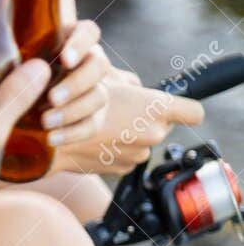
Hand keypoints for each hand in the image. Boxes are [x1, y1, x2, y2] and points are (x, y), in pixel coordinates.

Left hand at [40, 19, 110, 154]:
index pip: (87, 32)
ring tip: (45, 122)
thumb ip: (13, 79)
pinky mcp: (88, 118)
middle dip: (77, 82)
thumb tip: (35, 70)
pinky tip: (51, 138)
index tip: (65, 60)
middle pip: (98, 65)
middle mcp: (80, 64)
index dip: (81, 43)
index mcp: (63, 43)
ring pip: (99, 96)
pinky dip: (73, 132)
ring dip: (73, 110)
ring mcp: (88, 91)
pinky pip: (92, 124)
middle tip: (53, 98)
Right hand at [55, 64, 203, 174]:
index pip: (194, 112)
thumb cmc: (76, 101)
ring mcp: (139, 154)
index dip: (186, 110)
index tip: (177, 108)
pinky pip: (127, 156)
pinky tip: (97, 140)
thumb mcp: (104, 77)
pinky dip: (115, 149)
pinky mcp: (124, 169)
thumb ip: (131, 84)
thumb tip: (138, 88)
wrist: (51, 136)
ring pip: (143, 142)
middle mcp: (153, 134)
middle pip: (162, 126)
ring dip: (129, 135)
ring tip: (103, 126)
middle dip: (145, 120)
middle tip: (120, 111)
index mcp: (156, 109)